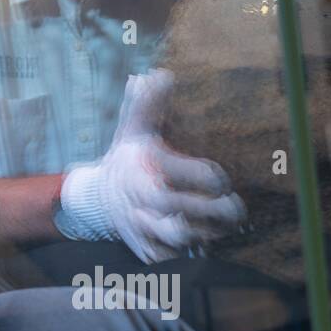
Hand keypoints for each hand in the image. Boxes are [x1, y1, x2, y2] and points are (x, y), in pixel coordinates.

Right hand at [56, 70, 246, 262]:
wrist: (96, 198)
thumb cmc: (127, 160)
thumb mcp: (134, 129)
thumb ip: (150, 103)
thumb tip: (163, 74)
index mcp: (147, 166)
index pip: (197, 175)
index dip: (217, 177)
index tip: (223, 178)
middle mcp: (143, 198)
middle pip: (187, 211)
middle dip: (218, 211)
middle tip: (235, 207)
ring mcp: (142, 226)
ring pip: (181, 237)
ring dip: (207, 232)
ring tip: (221, 225)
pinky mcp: (144, 249)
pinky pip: (171, 257)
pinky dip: (187, 252)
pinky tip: (198, 240)